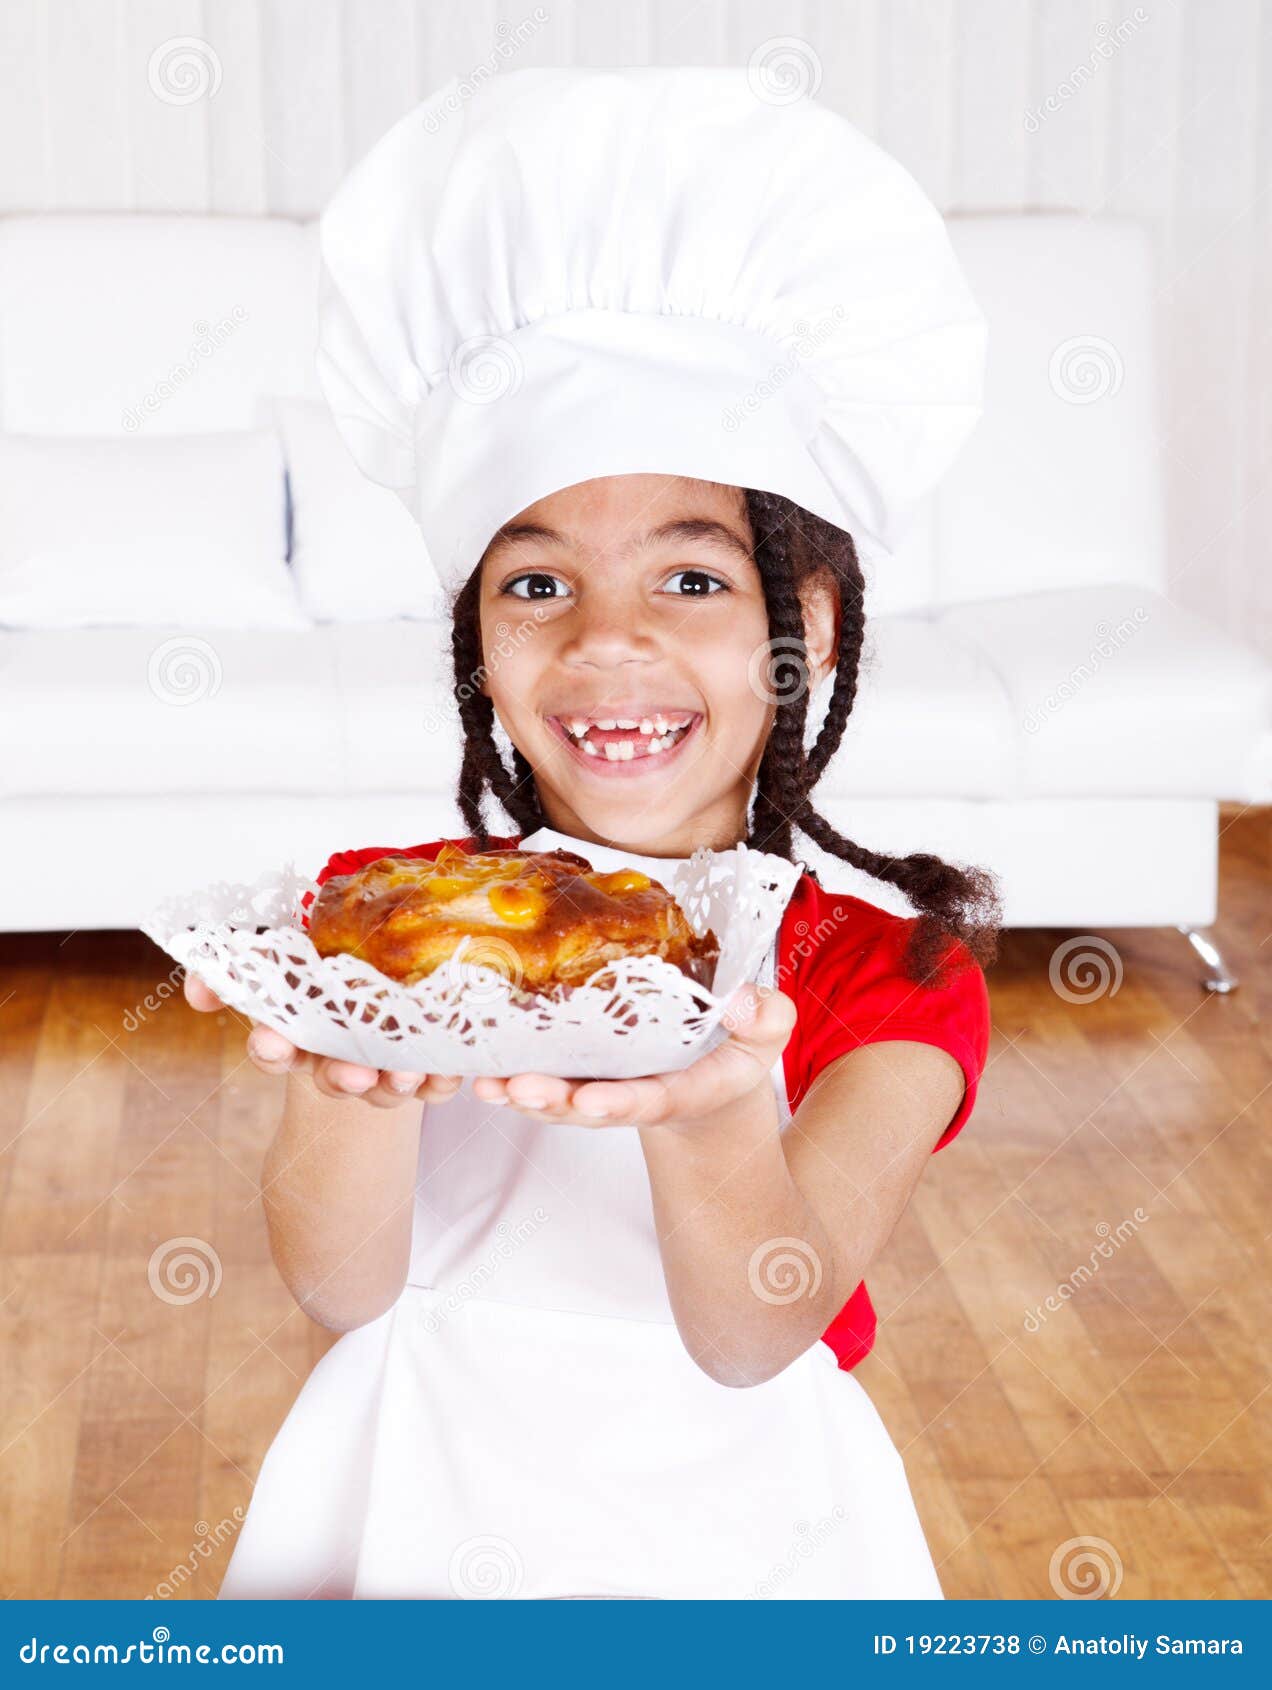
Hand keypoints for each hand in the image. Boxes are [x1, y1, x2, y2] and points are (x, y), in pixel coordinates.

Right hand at [182, 972, 462, 1110]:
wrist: (393, 954)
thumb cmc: (332, 951)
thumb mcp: (287, 947)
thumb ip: (242, 964)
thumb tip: (197, 993)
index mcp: (302, 1031)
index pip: (276, 1049)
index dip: (272, 1048)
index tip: (270, 1041)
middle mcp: (340, 1056)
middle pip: (334, 1078)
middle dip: (341, 1079)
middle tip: (355, 1075)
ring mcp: (384, 1066)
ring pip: (386, 1089)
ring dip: (394, 1085)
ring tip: (406, 1071)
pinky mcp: (429, 1068)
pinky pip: (436, 1084)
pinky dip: (442, 1081)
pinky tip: (449, 1071)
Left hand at [470, 984, 795, 1129]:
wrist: (712, 1072)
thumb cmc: (738, 1047)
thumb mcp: (765, 1033)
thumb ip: (766, 1020)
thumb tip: (748, 1002)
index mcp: (684, 1089)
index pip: (652, 1101)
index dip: (621, 1102)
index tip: (591, 1102)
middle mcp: (637, 1095)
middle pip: (592, 1107)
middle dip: (555, 1102)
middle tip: (519, 1089)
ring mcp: (606, 1086)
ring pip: (561, 1098)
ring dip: (523, 1094)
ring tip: (488, 1086)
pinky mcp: (583, 1073)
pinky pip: (548, 1078)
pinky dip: (514, 1078)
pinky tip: (482, 1072)